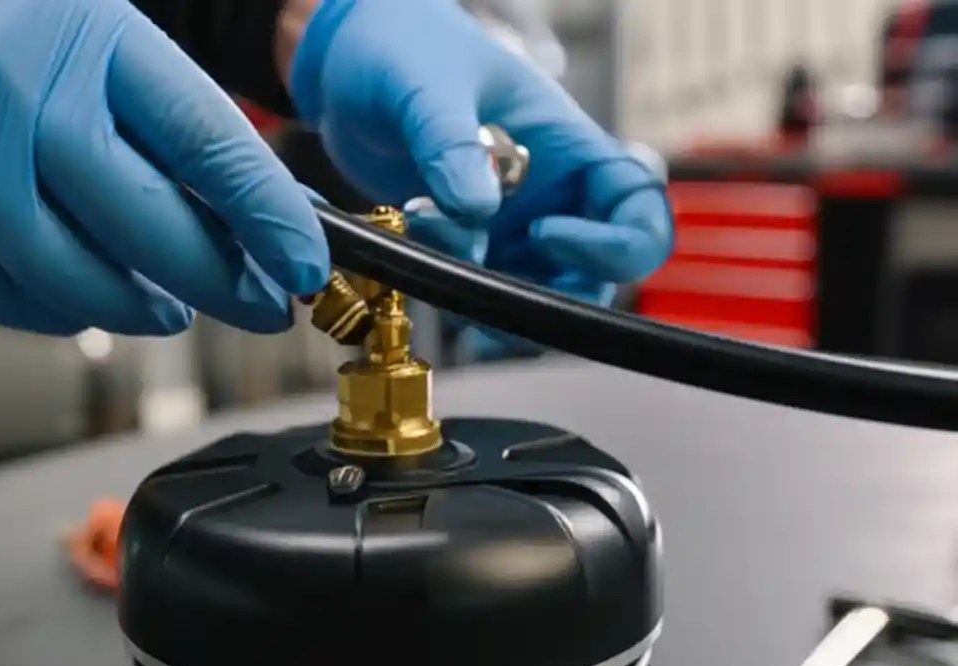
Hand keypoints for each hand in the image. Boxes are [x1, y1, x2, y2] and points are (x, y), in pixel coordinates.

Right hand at [0, 0, 328, 335]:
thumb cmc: (45, 44)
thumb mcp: (132, 59)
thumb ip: (204, 139)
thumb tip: (289, 227)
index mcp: (96, 39)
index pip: (200, 137)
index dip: (263, 213)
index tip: (305, 265)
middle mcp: (20, 88)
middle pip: (132, 214)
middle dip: (213, 278)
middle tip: (260, 306)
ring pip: (59, 268)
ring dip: (133, 307)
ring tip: (170, 310)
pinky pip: (0, 291)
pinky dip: (60, 311)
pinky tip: (91, 300)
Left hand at [288, 0, 672, 346]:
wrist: (348, 67)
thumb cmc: (407, 48)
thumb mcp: (428, 86)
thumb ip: (451, 142)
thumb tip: (477, 209)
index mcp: (569, 148)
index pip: (637, 210)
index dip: (614, 244)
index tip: (544, 234)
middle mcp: (551, 197)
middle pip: (594, 276)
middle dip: (542, 292)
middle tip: (478, 264)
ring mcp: (509, 227)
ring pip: (532, 296)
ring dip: (485, 293)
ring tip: (425, 229)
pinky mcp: (466, 246)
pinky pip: (477, 292)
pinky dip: (452, 288)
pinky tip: (412, 238)